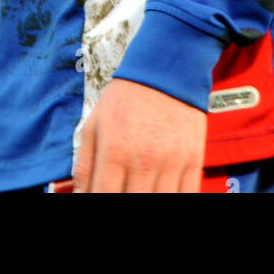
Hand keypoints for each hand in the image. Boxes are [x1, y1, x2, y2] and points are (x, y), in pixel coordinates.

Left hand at [72, 78, 205, 192]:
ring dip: (149, 200)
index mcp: (115, 150)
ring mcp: (171, 162)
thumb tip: (81, 195)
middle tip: (122, 191)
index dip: (100, 205)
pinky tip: (161, 190)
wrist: (165, 69)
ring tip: (140, 190)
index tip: (102, 199)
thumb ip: (84, 164)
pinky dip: (175, 199)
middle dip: (125, 203)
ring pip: (161, 202)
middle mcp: (144, 159)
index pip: (105, 196)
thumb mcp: (94, 124)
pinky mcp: (192, 160)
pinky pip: (187, 194)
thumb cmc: (127, 97)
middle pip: (133, 203)